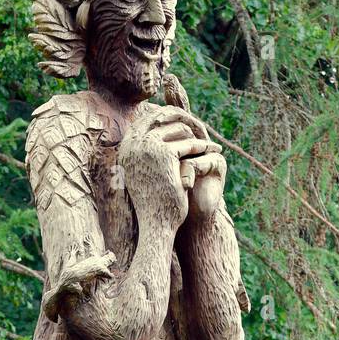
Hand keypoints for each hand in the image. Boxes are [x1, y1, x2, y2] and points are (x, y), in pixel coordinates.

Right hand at [119, 106, 220, 229]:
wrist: (155, 223)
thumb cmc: (152, 200)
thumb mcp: (144, 171)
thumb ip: (146, 150)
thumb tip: (158, 126)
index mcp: (125, 146)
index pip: (148, 118)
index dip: (168, 118)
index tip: (185, 123)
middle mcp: (132, 143)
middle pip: (163, 116)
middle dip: (183, 120)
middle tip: (200, 127)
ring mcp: (147, 147)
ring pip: (178, 129)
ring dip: (194, 135)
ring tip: (206, 142)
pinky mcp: (165, 154)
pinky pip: (189, 143)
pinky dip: (202, 148)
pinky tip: (213, 150)